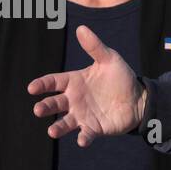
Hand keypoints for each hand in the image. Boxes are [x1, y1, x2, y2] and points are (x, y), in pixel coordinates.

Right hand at [27, 25, 145, 145]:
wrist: (139, 98)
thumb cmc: (121, 78)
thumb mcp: (110, 59)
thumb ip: (95, 47)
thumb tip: (81, 28)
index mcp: (74, 81)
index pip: (53, 82)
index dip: (42, 84)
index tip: (32, 88)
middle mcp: (74, 99)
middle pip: (54, 103)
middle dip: (45, 106)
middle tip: (38, 109)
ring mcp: (83, 115)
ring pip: (65, 122)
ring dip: (58, 127)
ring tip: (52, 131)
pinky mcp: (94, 128)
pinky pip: (86, 134)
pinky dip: (83, 138)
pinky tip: (82, 141)